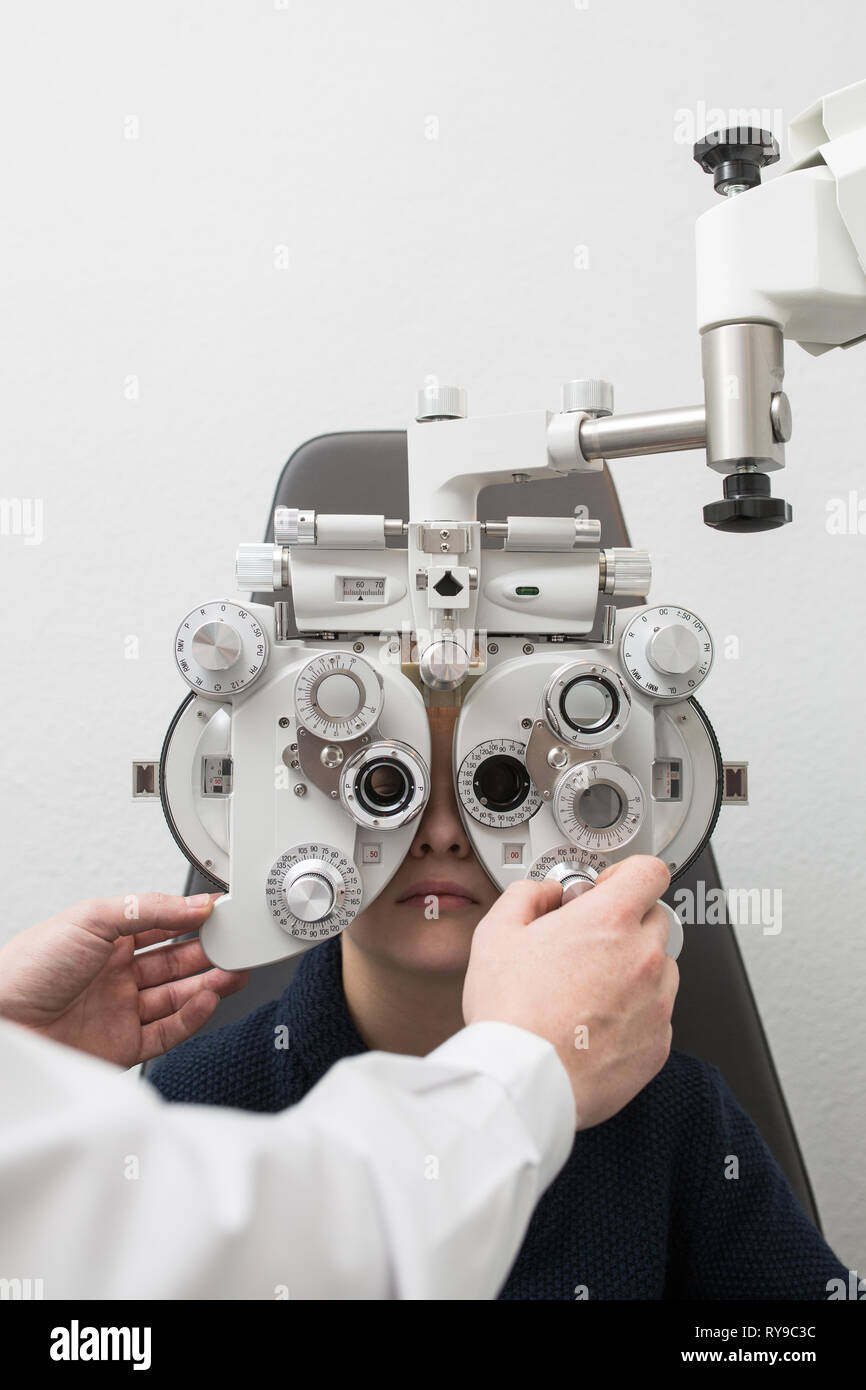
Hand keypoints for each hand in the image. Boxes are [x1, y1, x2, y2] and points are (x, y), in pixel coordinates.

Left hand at [0, 892, 247, 1067]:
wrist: (3, 1024)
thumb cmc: (27, 969)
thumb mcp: (92, 918)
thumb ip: (148, 909)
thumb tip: (194, 906)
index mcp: (107, 939)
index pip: (163, 924)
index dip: (194, 918)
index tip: (224, 912)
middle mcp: (116, 974)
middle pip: (177, 961)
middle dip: (210, 952)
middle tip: (238, 944)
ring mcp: (121, 1011)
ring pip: (178, 996)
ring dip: (209, 983)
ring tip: (234, 972)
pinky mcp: (123, 1046)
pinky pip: (168, 1031)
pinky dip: (192, 1016)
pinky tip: (208, 999)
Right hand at [462, 856, 676, 1129]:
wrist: (524, 1080)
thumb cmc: (510, 1012)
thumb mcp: (497, 932)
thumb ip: (527, 894)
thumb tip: (545, 892)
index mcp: (610, 920)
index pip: (650, 871)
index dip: (627, 874)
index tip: (608, 889)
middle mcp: (643, 957)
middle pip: (655, 918)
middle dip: (625, 924)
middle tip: (587, 943)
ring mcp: (657, 1002)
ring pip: (661, 967)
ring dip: (634, 968)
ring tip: (589, 989)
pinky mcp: (658, 1043)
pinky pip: (657, 1012)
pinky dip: (635, 1012)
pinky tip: (596, 1022)